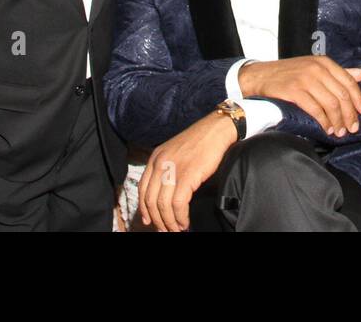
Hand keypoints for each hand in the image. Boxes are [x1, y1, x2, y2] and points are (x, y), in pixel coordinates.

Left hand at [138, 112, 237, 231]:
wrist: (217, 129)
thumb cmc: (201, 141)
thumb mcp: (176, 152)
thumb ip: (167, 168)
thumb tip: (166, 193)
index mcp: (156, 158)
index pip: (143, 188)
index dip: (145, 208)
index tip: (150, 221)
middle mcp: (160, 163)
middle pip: (151, 200)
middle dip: (157, 220)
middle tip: (165, 230)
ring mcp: (173, 169)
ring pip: (163, 205)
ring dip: (169, 222)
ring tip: (177, 230)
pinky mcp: (188, 175)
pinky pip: (178, 203)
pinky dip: (180, 217)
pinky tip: (185, 222)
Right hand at [238, 56, 360, 135]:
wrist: (260, 76)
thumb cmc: (290, 74)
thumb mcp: (315, 68)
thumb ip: (338, 73)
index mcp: (324, 62)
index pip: (349, 81)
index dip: (359, 99)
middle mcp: (316, 69)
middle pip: (342, 95)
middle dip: (350, 114)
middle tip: (353, 128)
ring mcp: (305, 79)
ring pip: (331, 104)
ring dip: (338, 121)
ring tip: (339, 132)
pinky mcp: (294, 91)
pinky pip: (315, 110)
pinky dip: (324, 122)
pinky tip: (326, 129)